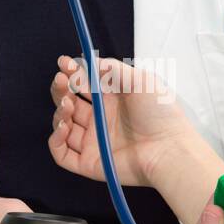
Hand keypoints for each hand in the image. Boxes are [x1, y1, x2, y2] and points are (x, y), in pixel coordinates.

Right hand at [48, 54, 191, 185]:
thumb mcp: (140, 80)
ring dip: (58, 112)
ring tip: (67, 106)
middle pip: (69, 102)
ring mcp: (93, 141)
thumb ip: (112, 69)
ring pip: (63, 125)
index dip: (71, 72)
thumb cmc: (161, 113)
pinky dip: (55, 140)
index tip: (64, 63)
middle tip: (62, 81)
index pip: (83, 84)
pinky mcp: (89, 162)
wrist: (169, 148)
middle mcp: (100, 119)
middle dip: (61, 89)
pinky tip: (63, 127)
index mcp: (112, 99)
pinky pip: (62, 153)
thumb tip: (87, 62)